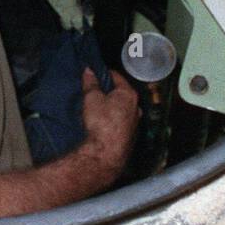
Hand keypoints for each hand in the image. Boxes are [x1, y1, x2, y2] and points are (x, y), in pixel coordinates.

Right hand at [79, 67, 139, 182]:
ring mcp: (135, 124)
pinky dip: (114, 120)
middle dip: (109, 91)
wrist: (105, 153)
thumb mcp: (91, 98)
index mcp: (128, 94)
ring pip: (123, 109)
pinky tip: (103, 124)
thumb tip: (89, 72)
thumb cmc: (101, 123)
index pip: (117, 77)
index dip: (104, 74)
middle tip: (94, 91)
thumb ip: (91, 83)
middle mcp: (136, 108)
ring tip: (97, 108)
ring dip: (112, 107)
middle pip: (121, 94)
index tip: (96, 73)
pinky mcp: (130, 137)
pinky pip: (122, 123)